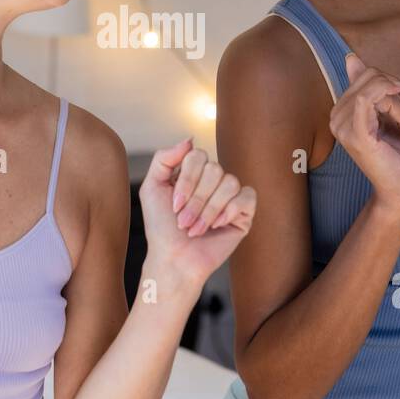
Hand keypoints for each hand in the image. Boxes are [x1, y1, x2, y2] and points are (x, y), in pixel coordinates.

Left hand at [138, 139, 255, 289]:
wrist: (174, 259)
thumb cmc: (161, 227)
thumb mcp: (152, 187)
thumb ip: (164, 158)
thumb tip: (190, 139)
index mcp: (193, 172)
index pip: (198, 155)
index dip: (187, 180)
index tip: (174, 204)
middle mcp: (213, 180)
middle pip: (214, 169)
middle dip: (196, 200)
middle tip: (183, 221)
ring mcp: (230, 196)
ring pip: (230, 182)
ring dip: (209, 210)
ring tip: (196, 228)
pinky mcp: (244, 213)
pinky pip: (247, 196)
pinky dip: (230, 211)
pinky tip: (218, 226)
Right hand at [331, 53, 399, 210]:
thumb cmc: (397, 154)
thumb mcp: (386, 113)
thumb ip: (369, 88)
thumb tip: (350, 58)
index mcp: (341, 111)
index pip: (364, 75)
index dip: (391, 81)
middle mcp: (335, 118)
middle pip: (370, 77)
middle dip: (397, 92)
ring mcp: (342, 127)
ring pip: (376, 88)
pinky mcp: (356, 134)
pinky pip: (369, 97)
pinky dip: (395, 108)